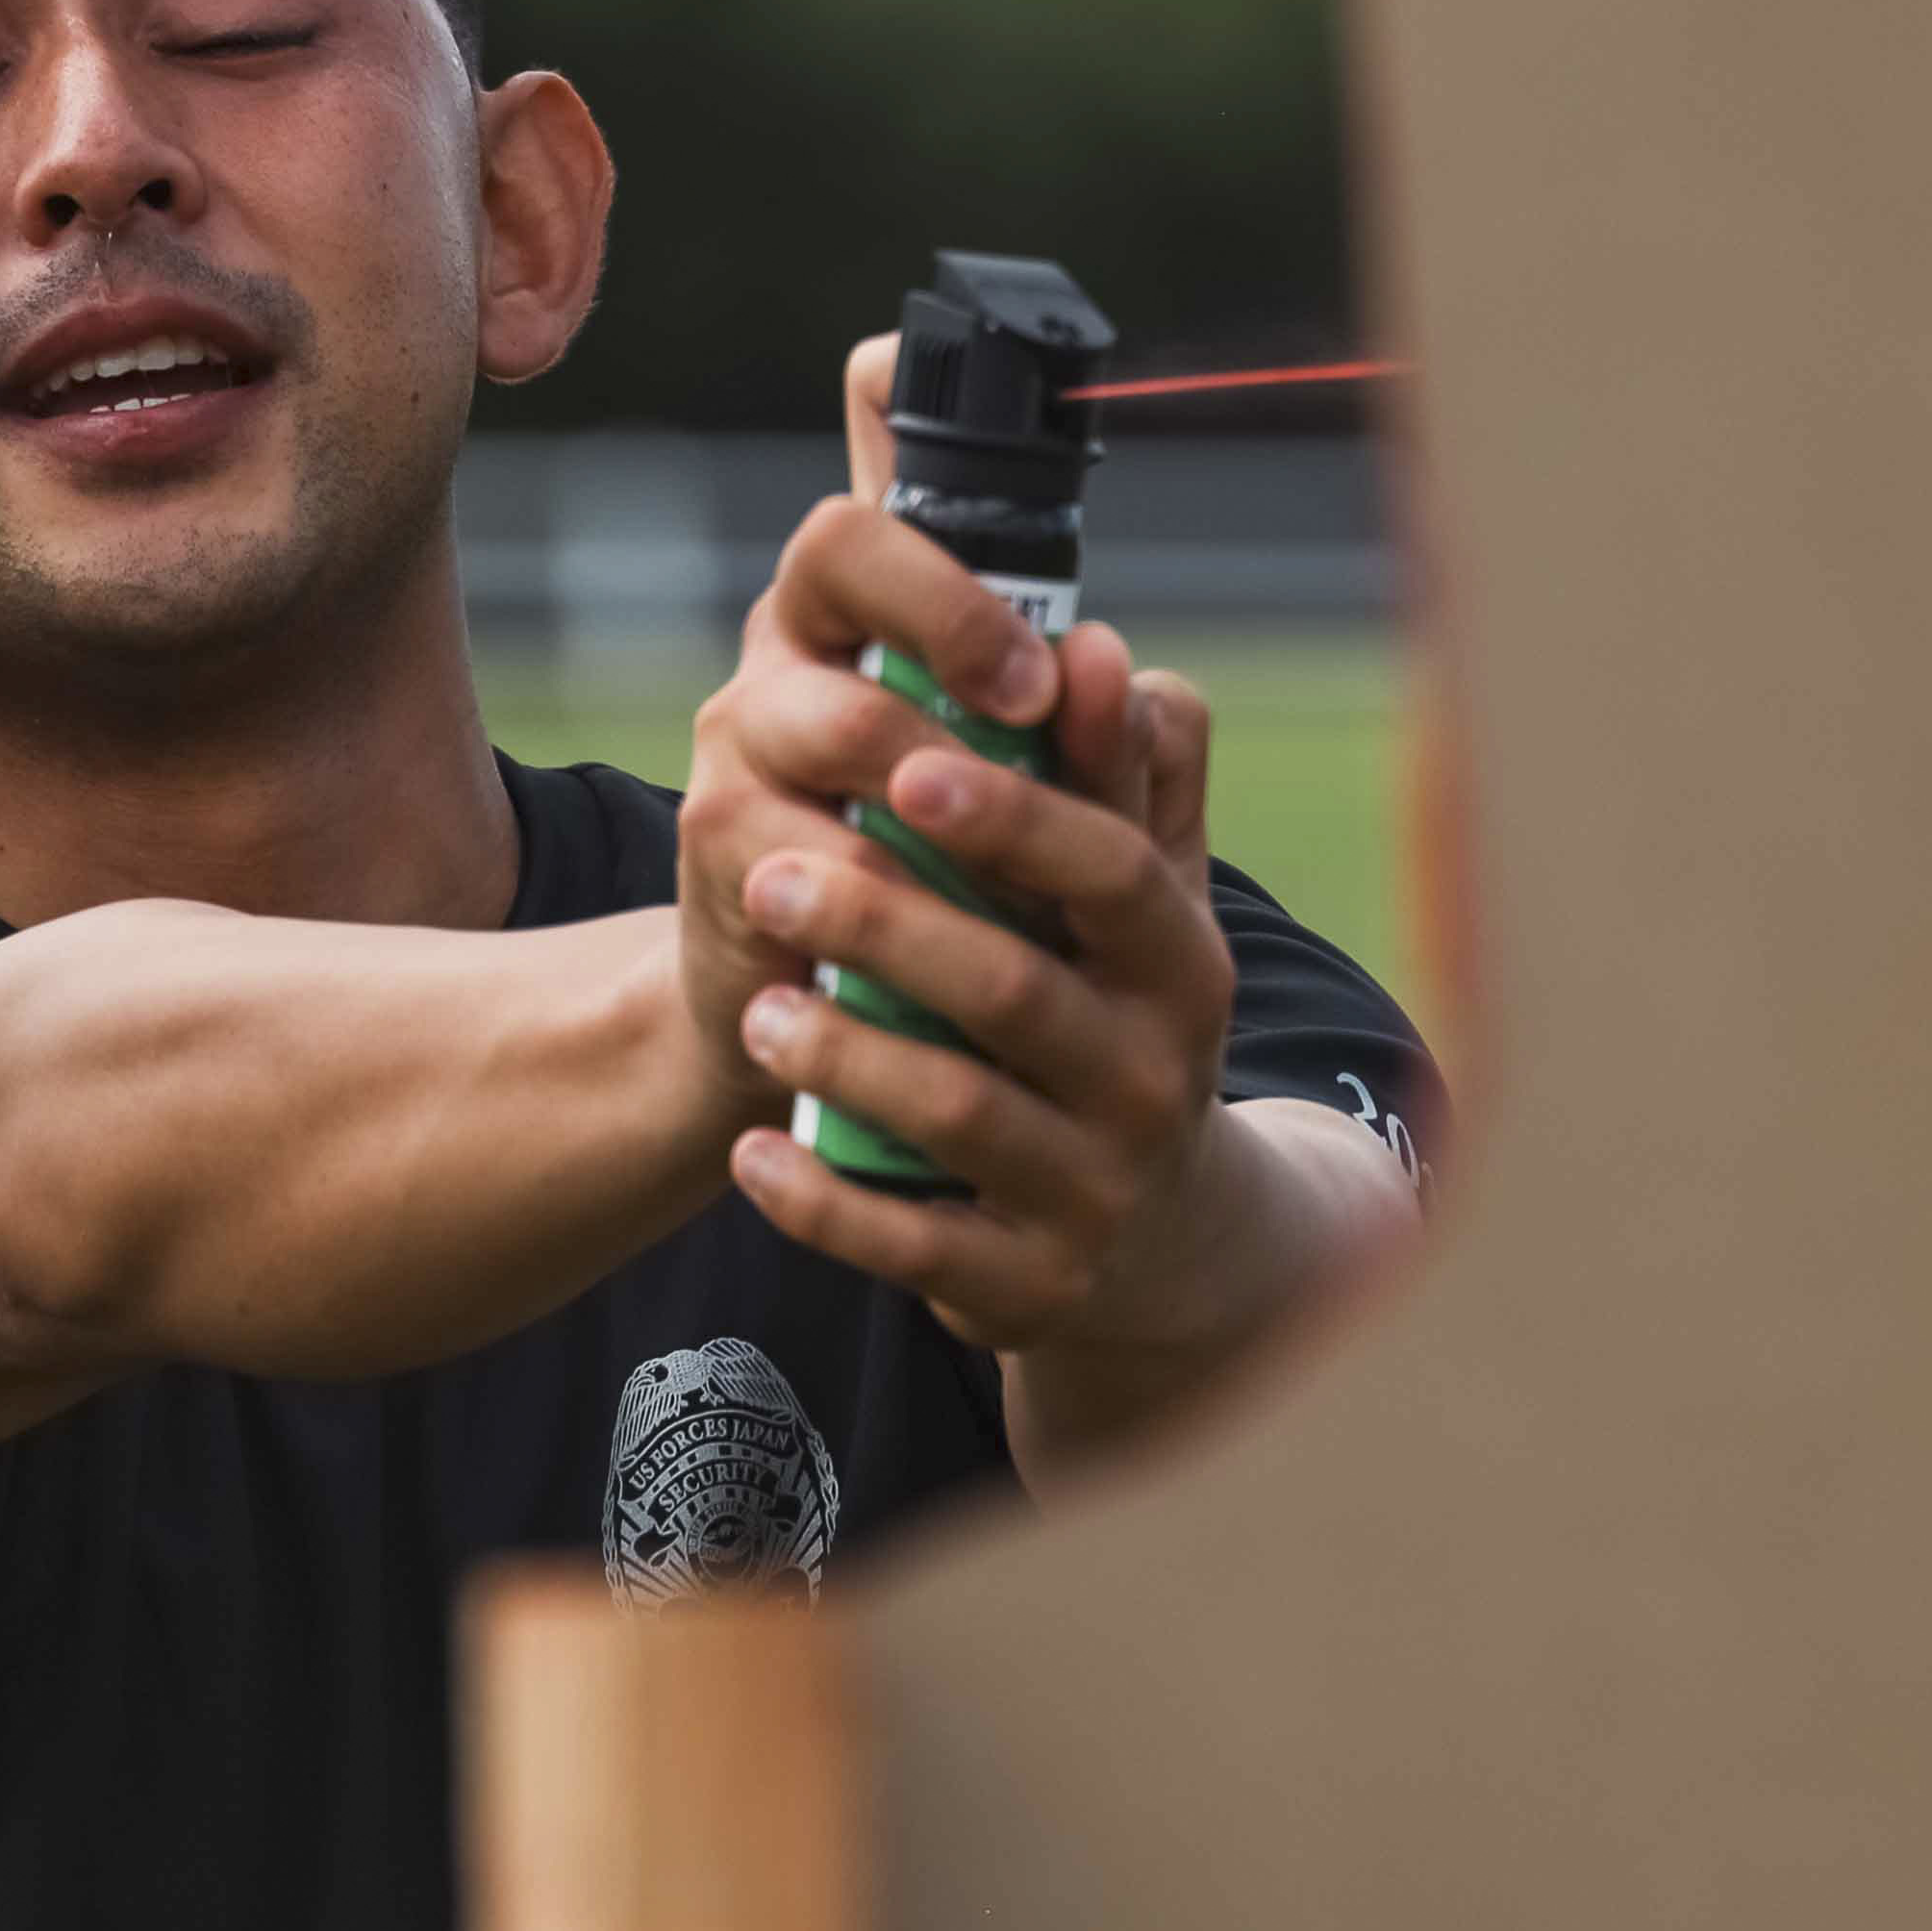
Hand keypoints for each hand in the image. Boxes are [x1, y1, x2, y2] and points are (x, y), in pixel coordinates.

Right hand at [673, 332, 1066, 1120]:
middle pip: (839, 545)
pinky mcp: (722, 843)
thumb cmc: (966, 882)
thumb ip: (1101, 733)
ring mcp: (743, 736)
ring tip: (1021, 855)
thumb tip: (1111, 662)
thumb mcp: (1060, 805)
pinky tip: (958, 935)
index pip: (884, 479)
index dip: (929, 459)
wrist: (837, 1022)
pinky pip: (822, 855)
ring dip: (949, 781)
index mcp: (875, 604)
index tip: (1028, 594)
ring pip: (841, 716)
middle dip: (958, 617)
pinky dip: (907, 903)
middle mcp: (793, 644)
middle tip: (1034, 707)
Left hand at [725, 629, 1238, 1355]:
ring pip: (959, 1116)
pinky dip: (824, 1204)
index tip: (903, 768)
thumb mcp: (1143, 904)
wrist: (1161, 1242)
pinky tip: (748, 1156)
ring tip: (752, 1010)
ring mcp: (1096, 1192)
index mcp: (1183, 964)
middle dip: (886, 927)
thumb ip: (1120, 775)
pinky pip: (916, 1245)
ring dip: (843, 1058)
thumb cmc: (1118, 1018)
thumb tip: (1094, 644)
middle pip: (1017, 990)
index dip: (1011, 819)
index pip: (1110, 873)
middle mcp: (1156, 1079)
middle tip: (767, 873)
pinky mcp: (1029, 1287)